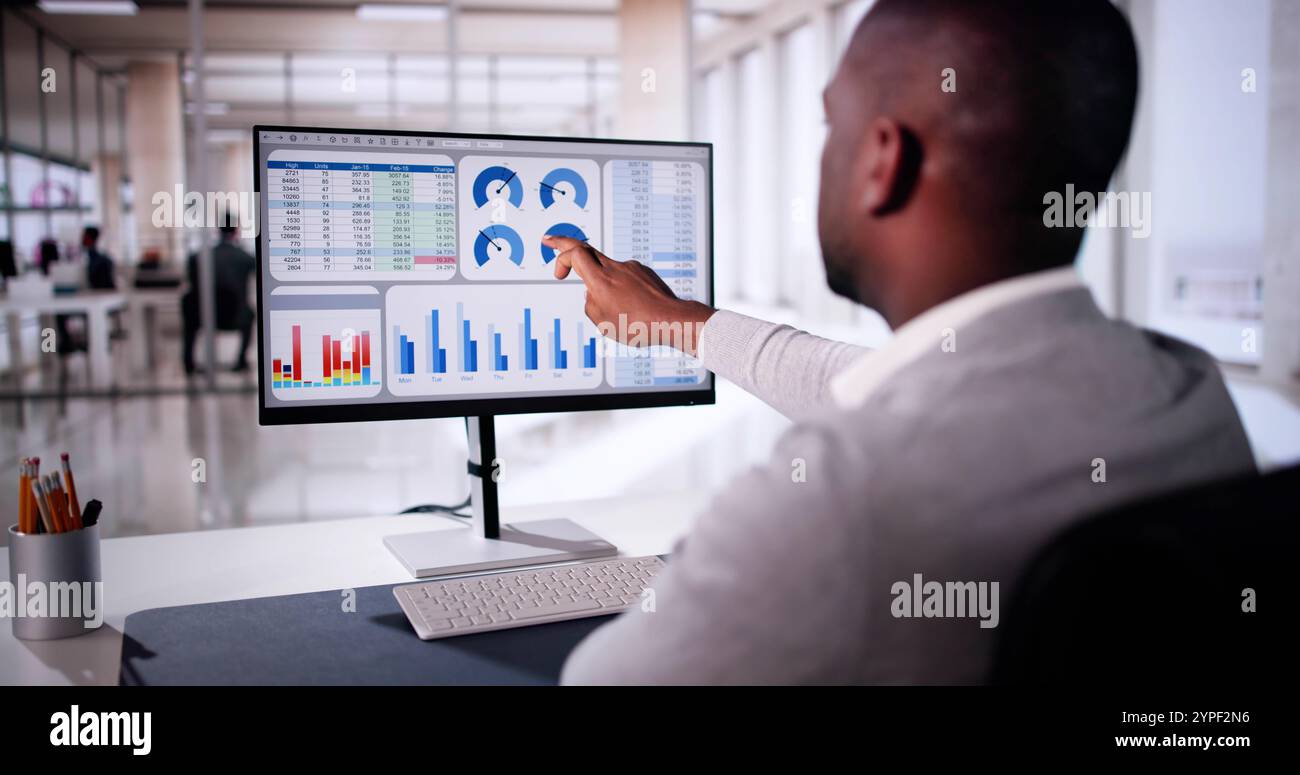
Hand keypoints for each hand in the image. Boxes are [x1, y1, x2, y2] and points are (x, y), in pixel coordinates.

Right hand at [543, 235, 714, 355]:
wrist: (671, 320)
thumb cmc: (638, 326)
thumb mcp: (603, 323)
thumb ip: (589, 304)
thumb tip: (590, 293)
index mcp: (601, 281)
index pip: (574, 254)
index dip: (560, 255)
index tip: (555, 265)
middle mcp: (615, 269)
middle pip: (586, 248)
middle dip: (564, 244)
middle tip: (550, 241)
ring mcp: (631, 268)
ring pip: (607, 267)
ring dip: (602, 281)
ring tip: (618, 309)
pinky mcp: (644, 272)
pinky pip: (625, 275)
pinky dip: (621, 286)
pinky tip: (631, 306)